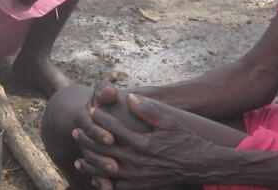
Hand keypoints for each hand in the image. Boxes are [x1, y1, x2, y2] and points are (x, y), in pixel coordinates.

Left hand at [74, 93, 218, 189]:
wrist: (200, 166)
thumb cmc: (185, 141)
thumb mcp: (168, 122)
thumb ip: (148, 110)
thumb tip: (129, 97)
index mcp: (141, 143)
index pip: (112, 129)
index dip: (99, 118)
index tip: (91, 111)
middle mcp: (136, 161)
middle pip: (103, 149)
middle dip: (88, 139)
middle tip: (77, 131)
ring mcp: (136, 177)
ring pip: (105, 171)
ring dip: (90, 163)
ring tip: (79, 158)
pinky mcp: (139, 188)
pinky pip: (115, 187)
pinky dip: (102, 183)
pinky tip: (96, 179)